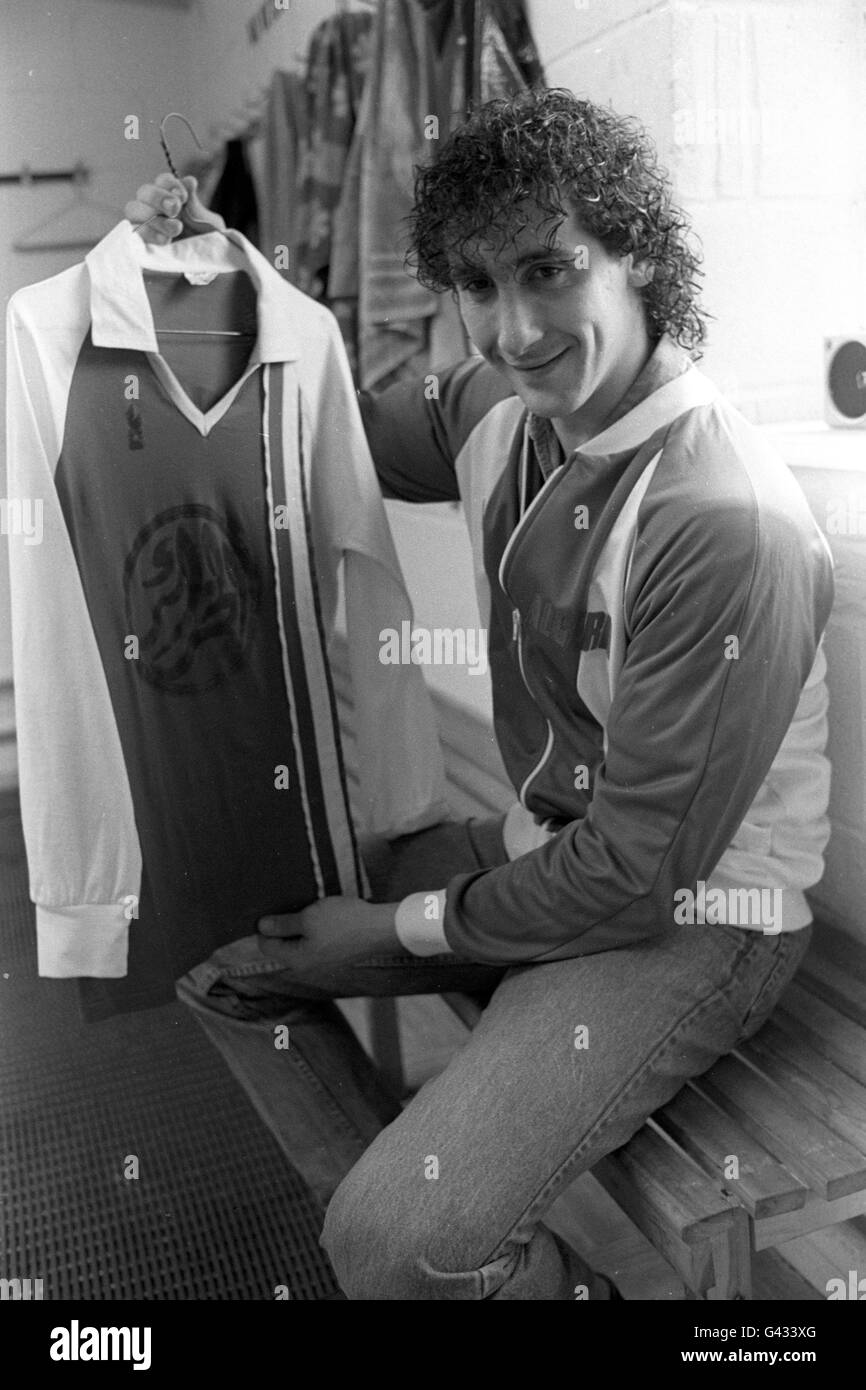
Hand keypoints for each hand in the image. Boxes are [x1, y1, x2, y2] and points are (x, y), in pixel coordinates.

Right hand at [124, 172, 225, 243]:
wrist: (203, 263)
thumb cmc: (202, 240)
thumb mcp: (203, 220)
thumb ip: (194, 202)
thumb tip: (189, 181)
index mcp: (169, 197)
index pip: (161, 181)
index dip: (169, 184)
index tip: (184, 197)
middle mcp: (153, 207)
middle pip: (143, 192)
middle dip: (158, 198)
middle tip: (175, 210)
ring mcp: (143, 224)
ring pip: (133, 211)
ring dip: (154, 218)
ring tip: (175, 229)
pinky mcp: (139, 242)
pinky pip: (133, 234)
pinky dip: (147, 235)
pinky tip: (164, 241)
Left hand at [257, 898, 401, 970]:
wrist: (380, 929)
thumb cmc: (343, 922)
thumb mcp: (309, 917)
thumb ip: (283, 924)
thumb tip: (261, 927)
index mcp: (296, 959)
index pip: (266, 945)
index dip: (264, 926)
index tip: (271, 906)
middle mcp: (307, 965)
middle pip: (283, 945)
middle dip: (283, 925)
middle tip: (290, 903)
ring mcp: (323, 961)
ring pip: (301, 942)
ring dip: (301, 925)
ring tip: (308, 906)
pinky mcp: (337, 954)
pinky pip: (317, 941)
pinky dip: (316, 928)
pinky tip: (324, 913)